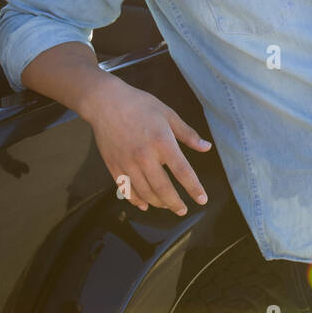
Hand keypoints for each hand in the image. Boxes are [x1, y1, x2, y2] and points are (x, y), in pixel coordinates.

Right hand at [81, 74, 212, 215]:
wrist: (105, 102)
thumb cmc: (140, 105)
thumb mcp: (168, 114)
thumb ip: (187, 134)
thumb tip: (207, 148)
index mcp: (162, 142)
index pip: (183, 171)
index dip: (194, 188)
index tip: (202, 200)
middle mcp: (145, 156)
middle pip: (163, 188)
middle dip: (175, 203)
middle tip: (183, 210)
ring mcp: (127, 163)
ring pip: (145, 192)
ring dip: (158, 203)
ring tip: (167, 206)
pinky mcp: (113, 166)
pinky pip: (126, 189)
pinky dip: (136, 200)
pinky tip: (145, 204)